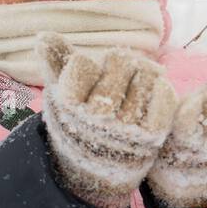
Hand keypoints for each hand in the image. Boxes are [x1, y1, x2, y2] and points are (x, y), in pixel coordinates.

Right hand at [36, 34, 177, 207]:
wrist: (98, 171)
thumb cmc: (79, 123)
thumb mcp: (61, 94)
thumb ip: (55, 63)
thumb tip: (42, 37)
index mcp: (70, 105)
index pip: (82, 62)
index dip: (86, 65)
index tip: (85, 79)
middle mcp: (98, 116)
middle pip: (119, 61)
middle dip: (117, 65)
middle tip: (116, 77)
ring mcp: (128, 126)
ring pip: (144, 73)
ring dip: (141, 75)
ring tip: (132, 90)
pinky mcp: (153, 134)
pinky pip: (164, 94)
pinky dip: (160, 90)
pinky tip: (150, 96)